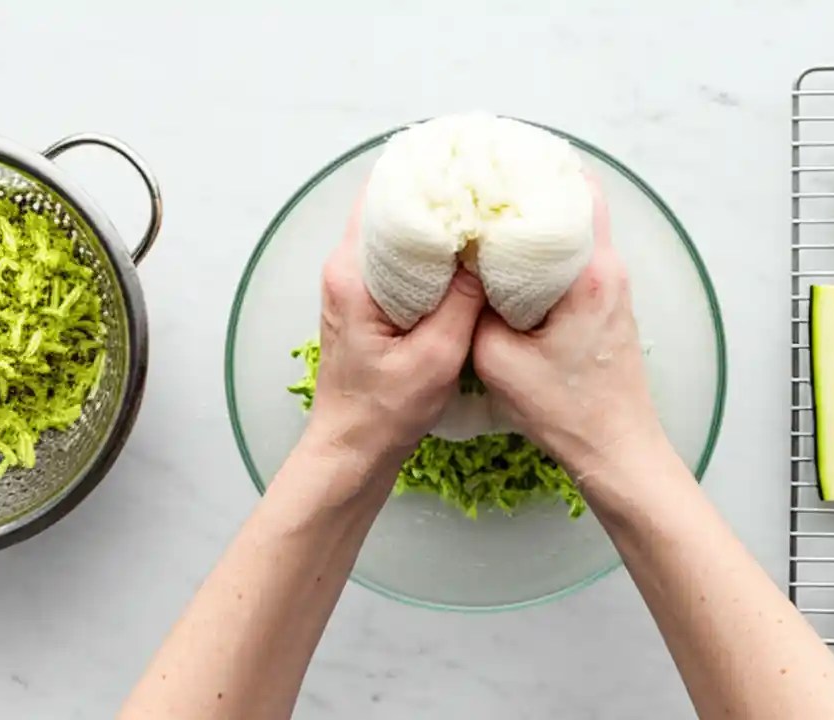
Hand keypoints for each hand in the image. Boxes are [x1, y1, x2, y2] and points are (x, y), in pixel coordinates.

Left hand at [304, 199, 485, 476]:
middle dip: (436, 194)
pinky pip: (399, 260)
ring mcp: (354, 285)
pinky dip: (431, 252)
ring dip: (435, 224)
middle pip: (390, 207)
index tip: (465, 166)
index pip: (382, 196)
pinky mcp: (367, 302)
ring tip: (482, 214)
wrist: (352, 450)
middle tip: (485, 187)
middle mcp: (346, 269)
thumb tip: (488, 249)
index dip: (424, 175)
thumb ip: (463, 300)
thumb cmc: (383, 412)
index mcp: (353, 274)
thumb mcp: (436, 357)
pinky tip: (465, 256)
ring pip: (397, 233)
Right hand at [472, 180, 664, 483]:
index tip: (492, 157)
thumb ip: (473, 308)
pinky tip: (505, 253)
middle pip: (572, 198)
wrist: (616, 449)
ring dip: (535, 215)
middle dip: (528, 182)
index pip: (571, 188)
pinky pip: (573, 254)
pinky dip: (543, 245)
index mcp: (587, 273)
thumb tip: (458, 268)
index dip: (531, 164)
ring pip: (572, 226)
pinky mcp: (606, 302)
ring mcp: (612, 284)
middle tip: (481, 178)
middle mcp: (608, 268)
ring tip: (487, 210)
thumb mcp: (497, 360)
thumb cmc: (567, 411)